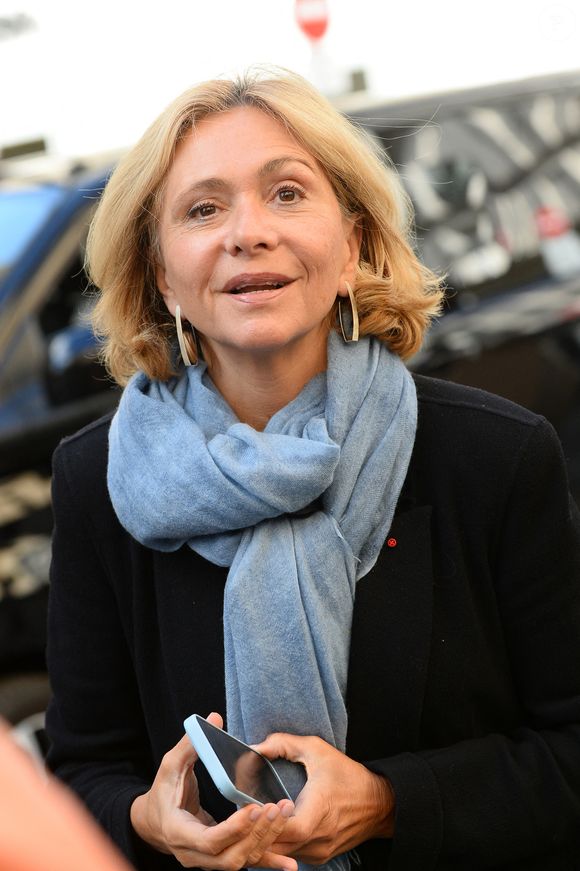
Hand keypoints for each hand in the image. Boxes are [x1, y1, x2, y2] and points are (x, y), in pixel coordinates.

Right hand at [130, 712, 296, 869]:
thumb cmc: (163, 791)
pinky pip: (245, 862)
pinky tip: (290, 864)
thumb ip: (191, 744)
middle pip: (230, 856)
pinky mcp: (220, 858)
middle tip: (278, 808)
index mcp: (178, 831)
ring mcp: (206, 861)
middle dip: (257, 834)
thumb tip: (214, 718)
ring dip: (266, 842)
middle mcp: (192, 854)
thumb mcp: (170, 766)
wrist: (153, 821)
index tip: (254, 808)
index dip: (234, 828)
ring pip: (240, 862)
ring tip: (285, 817)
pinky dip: (268, 862)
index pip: (210, 840)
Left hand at [254, 733, 394, 865]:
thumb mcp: (317, 750)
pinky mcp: (320, 857)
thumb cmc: (347, 775)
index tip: (255, 806)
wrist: (379, 805)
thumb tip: (256, 747)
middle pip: (280, 845)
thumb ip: (285, 744)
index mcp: (320, 808)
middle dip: (258, 832)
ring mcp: (320, 850)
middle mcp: (320, 836)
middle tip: (243, 814)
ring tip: (253, 821)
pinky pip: (292, 855)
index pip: (291, 828)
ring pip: (283, 854)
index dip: (270, 821)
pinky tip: (271, 828)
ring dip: (266, 840)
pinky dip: (279, 845)